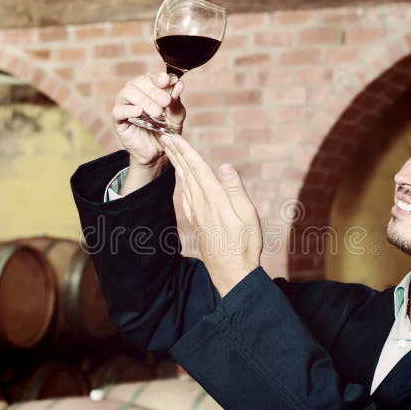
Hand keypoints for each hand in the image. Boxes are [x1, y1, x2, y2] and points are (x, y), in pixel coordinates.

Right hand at [112, 73, 185, 167]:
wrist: (157, 153)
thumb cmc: (166, 132)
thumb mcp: (176, 117)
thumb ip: (176, 102)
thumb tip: (179, 84)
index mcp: (150, 89)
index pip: (151, 77)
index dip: (158, 77)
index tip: (167, 81)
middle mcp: (136, 93)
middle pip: (139, 82)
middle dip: (154, 90)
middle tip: (166, 101)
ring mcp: (125, 105)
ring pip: (128, 92)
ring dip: (144, 100)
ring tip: (157, 112)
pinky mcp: (118, 119)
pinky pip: (118, 110)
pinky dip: (128, 109)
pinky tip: (139, 112)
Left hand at [161, 134, 261, 296]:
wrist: (232, 273)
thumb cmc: (245, 244)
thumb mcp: (247, 215)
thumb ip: (235, 189)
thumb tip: (224, 166)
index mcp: (214, 199)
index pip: (198, 169)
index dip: (186, 151)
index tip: (174, 136)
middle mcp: (202, 204)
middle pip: (186, 172)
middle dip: (175, 152)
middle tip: (163, 135)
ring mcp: (197, 214)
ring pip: (184, 182)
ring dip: (176, 164)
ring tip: (169, 150)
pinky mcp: (198, 221)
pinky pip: (186, 195)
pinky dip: (181, 181)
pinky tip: (180, 178)